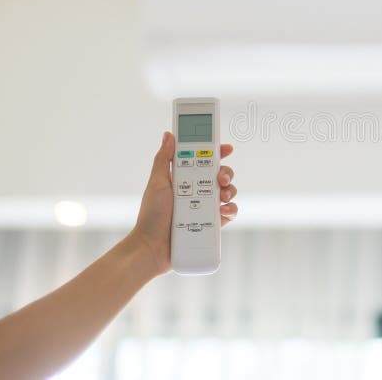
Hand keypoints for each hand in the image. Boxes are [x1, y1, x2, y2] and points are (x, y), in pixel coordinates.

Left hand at [129, 132, 237, 275]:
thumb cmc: (150, 216)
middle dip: (226, 172)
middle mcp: (197, 191)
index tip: (226, 148)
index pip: (204, 161)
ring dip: (231, 190)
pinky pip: (229, 213)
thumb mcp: (156, 183)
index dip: (217, 152)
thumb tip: (169, 135)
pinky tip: (223, 211)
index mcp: (185, 179)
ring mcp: (205, 207)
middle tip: (221, 177)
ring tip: (222, 196)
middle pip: (220, 175)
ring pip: (228, 192)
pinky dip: (230, 210)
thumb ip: (164, 159)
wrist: (152, 247)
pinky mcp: (212, 224)